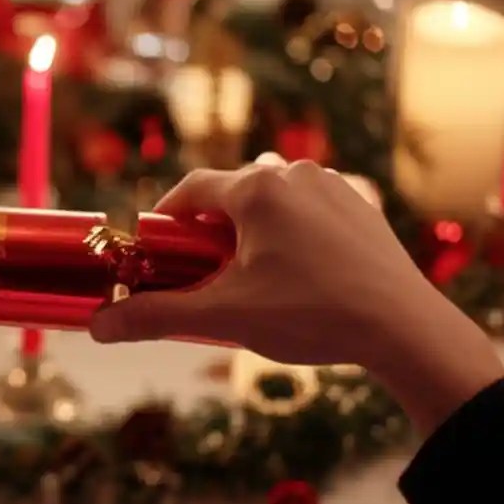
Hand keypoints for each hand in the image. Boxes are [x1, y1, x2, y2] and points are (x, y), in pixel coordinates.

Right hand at [90, 154, 503, 433]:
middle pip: (229, 196)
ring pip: (269, 203)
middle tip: (202, 278)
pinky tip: (295, 278)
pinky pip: (305, 212)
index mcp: (257, 189)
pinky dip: (288, 236)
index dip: (164, 223)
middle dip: (208, 233)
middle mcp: (294, 174)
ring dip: (249, 233)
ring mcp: (333, 187)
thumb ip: (157, 317)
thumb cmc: (312, 315)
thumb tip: (99, 326)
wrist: (404, 329)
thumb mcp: (224, 318)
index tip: (155, 253)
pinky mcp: (360, 207)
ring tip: (250, 282)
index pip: (190, 191)